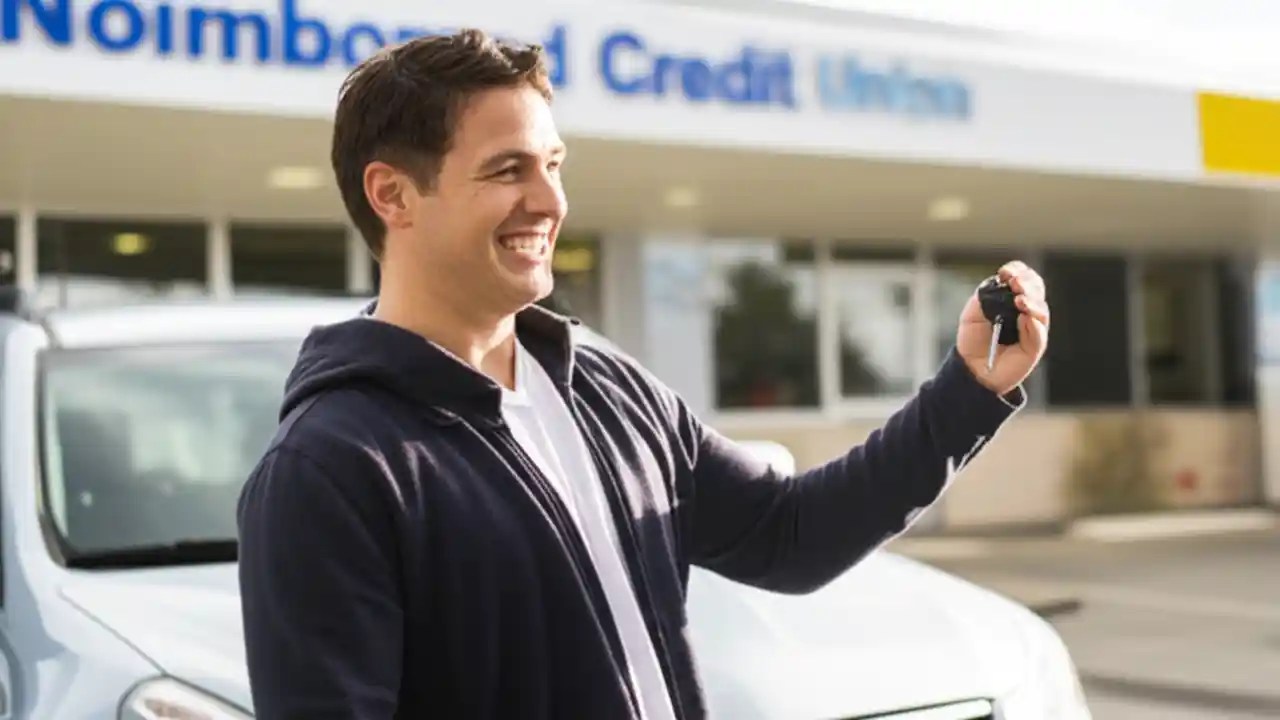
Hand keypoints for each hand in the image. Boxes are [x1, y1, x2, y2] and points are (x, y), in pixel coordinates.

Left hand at [956, 260, 1049, 395]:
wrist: (971, 366)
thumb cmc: (974, 338)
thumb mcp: (973, 311)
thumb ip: (986, 295)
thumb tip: (1004, 285)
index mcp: (1013, 298)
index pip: (1025, 277)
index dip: (1018, 271)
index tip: (1005, 272)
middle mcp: (1027, 310)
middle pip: (1037, 289)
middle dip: (1027, 283)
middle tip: (1014, 283)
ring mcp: (1033, 328)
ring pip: (1041, 311)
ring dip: (1032, 302)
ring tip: (1019, 300)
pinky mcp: (1034, 347)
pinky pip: (1039, 334)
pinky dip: (1032, 325)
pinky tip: (1024, 318)